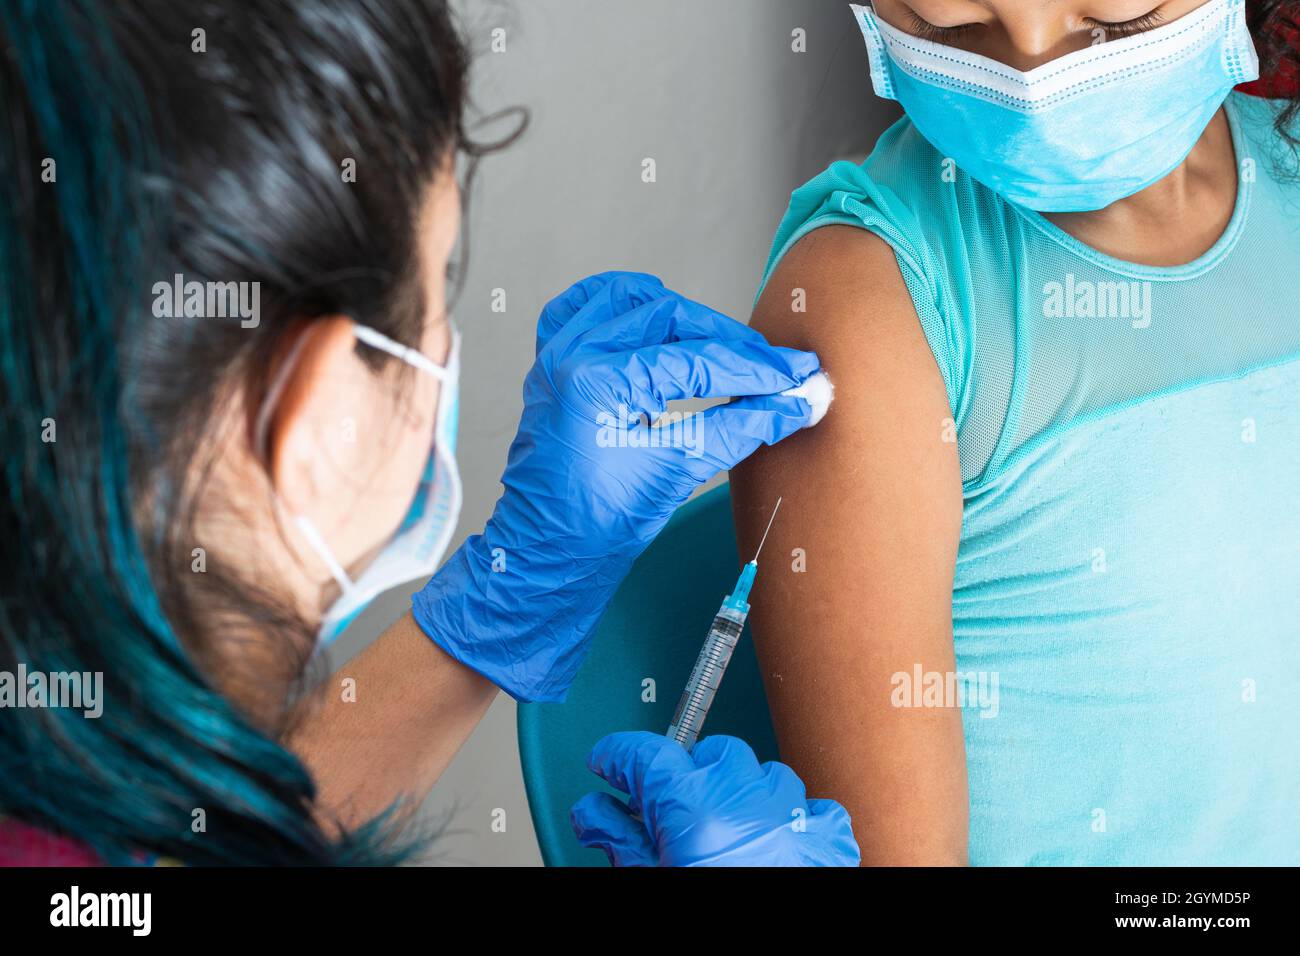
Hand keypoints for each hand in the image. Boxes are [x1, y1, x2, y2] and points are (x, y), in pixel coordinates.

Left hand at [412, 273, 820, 701]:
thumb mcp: (678, 470)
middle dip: (728, 340)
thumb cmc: (595, 527)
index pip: (696, 360)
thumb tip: (795, 404)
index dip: (755, 369)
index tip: (797, 375)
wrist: (548, 555)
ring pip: (630, 299)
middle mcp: (571, 357)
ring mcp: (556, 356)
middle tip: (773, 363)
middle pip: (669, 317)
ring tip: (724, 344)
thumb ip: (741, 427)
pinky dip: (622, 305)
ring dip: (680, 314)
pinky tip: (654, 319)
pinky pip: (583, 307)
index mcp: (596, 382)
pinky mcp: (553, 365)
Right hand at [571, 731, 860, 866]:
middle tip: (664, 808)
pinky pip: (814, 811)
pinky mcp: (826, 847)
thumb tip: (593, 813)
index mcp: (696, 814)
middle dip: (685, 772)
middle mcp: (749, 806)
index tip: (608, 763)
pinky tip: (773, 841)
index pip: (648, 756)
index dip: (619, 756)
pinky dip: (793, 820)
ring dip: (740, 792)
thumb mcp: (647, 884)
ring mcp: (793, 823)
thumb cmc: (700, 936)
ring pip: (765, 775)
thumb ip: (620, 842)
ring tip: (720, 831)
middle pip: (712, 753)